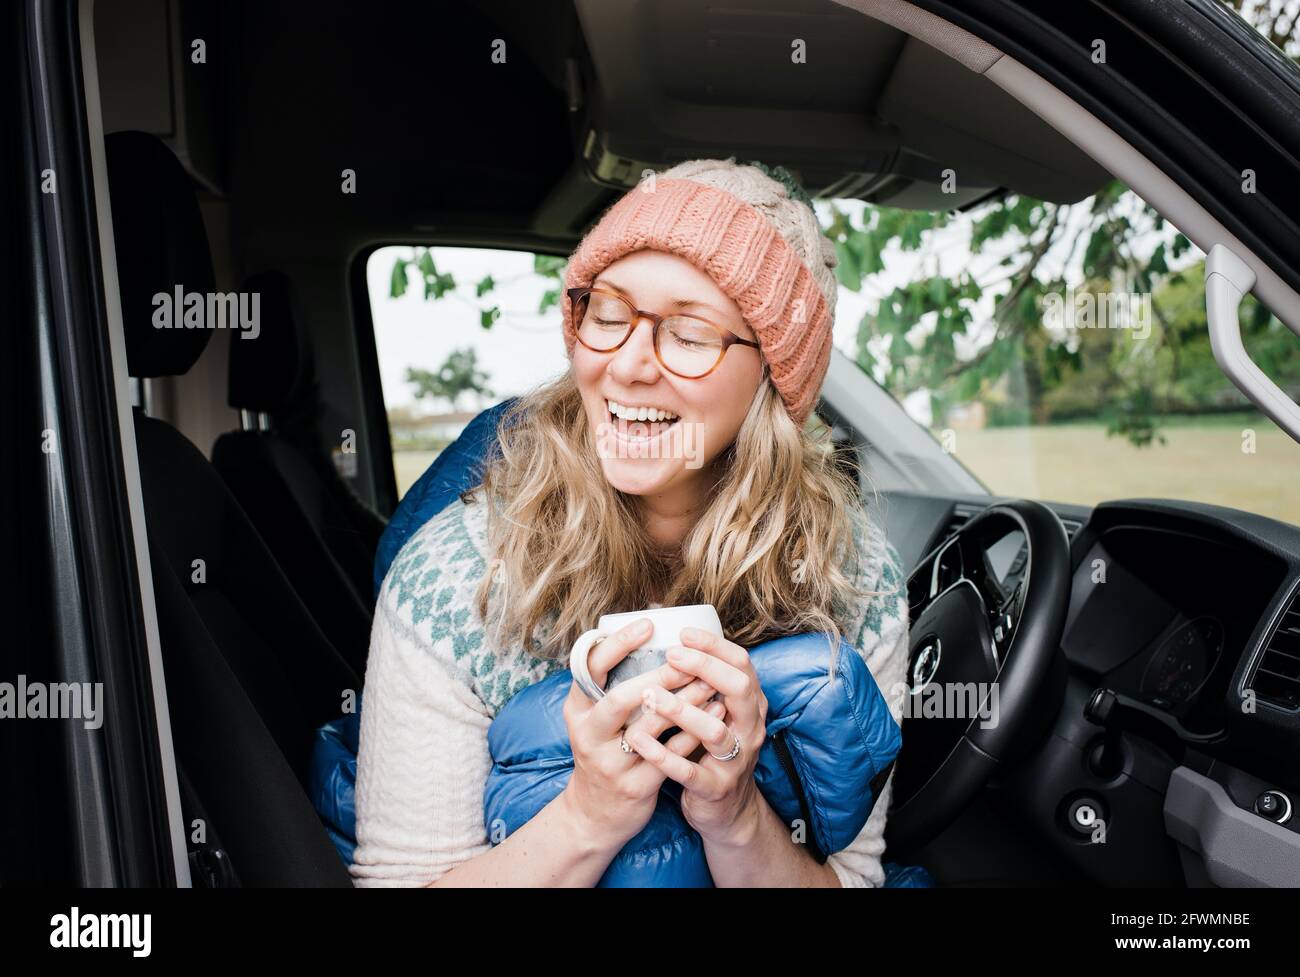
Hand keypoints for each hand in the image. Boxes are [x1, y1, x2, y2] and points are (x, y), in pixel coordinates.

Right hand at [560, 618, 717, 849]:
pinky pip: (670, 755)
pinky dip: (694, 731)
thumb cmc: (603, 751)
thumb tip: (648, 630)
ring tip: (710, 681)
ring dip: (684, 701)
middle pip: (620, 698)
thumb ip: (611, 683)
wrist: (594, 815)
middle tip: (688, 658)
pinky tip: (714, 713)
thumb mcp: (594, 717)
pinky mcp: (635, 787)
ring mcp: (610, 764)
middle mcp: (588, 735)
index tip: (649, 625)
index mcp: (578, 710)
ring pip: (650, 727)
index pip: (590, 667)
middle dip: (659, 676)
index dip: (618, 644)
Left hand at [622, 627, 768, 845]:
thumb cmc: (712, 750)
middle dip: (704, 668)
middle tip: (670, 655)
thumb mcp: (717, 713)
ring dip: (681, 710)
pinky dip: (663, 755)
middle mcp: (750, 729)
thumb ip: (704, 684)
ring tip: (649, 695)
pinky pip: (689, 771)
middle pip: (738, 689)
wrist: (728, 811)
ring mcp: (735, 760)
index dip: (715, 646)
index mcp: (750, 706)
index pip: (742, 665)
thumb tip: (670, 641)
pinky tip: (638, 740)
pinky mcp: (715, 788)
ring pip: (715, 731)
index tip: (684, 633)